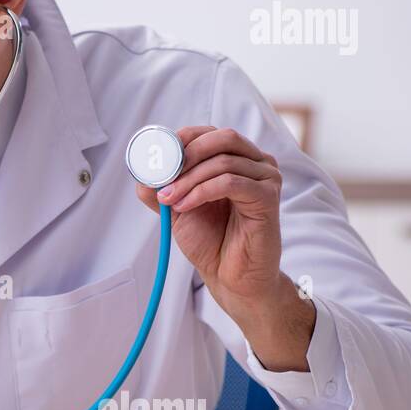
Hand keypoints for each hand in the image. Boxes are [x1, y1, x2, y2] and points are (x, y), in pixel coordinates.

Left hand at [134, 126, 312, 369]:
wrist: (230, 276)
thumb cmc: (210, 239)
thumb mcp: (176, 207)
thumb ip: (159, 186)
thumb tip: (142, 167)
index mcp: (236, 158)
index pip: (209, 132)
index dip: (181, 139)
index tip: (156, 158)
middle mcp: (256, 163)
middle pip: (222, 138)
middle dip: (185, 155)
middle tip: (162, 176)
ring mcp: (266, 178)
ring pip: (223, 162)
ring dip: (188, 179)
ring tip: (170, 199)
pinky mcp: (268, 198)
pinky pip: (231, 183)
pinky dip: (201, 192)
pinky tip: (184, 206)